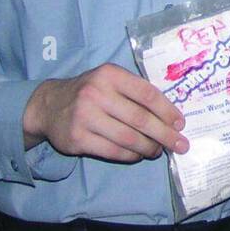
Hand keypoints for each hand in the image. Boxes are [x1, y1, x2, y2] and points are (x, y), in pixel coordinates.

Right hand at [24, 63, 187, 161]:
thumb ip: (136, 92)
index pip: (147, 94)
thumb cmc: (90, 92)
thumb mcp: (111, 81)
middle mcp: (96, 94)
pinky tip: (139, 154)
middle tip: (180, 145)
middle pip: (140, 119)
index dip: (167, 111)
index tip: (180, 124)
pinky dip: (131, 155)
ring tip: (158, 150)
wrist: (49, 106)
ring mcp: (85, 117)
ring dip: (149, 147)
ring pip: (128, 138)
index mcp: (110, 75)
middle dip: (165, 135)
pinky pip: (113, 151)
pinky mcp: (77, 139)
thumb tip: (171, 117)